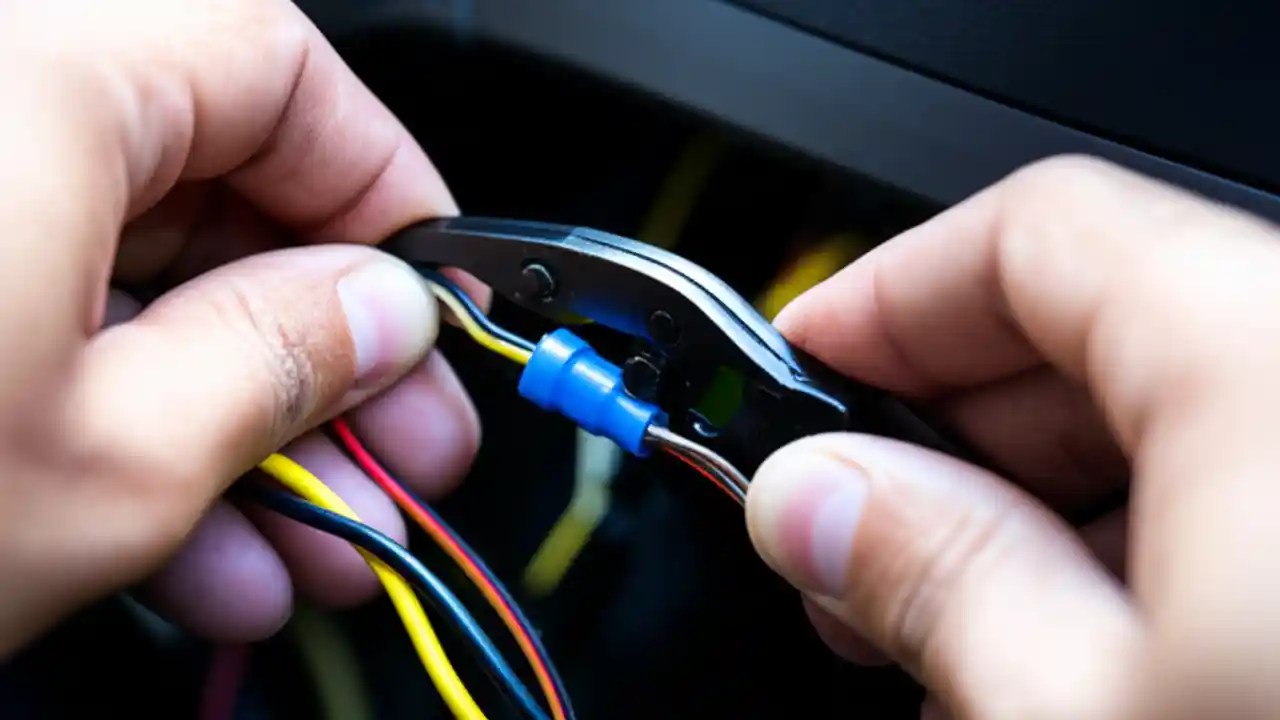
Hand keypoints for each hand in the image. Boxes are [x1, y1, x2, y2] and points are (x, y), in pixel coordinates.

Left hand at [0, 0, 479, 651]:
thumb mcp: (116, 459)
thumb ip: (284, 359)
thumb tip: (380, 315)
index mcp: (35, 73)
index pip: (278, 70)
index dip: (386, 196)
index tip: (433, 305)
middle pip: (209, 193)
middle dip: (316, 356)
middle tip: (394, 458)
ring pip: (126, 278)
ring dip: (234, 425)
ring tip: (307, 548)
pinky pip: (35, 315)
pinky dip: (119, 428)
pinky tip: (190, 552)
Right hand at [746, 156, 1279, 718]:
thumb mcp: (1084, 710)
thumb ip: (936, 576)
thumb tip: (820, 499)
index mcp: (1276, 368)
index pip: (1037, 233)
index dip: (884, 297)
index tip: (792, 370)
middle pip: (1098, 329)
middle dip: (943, 434)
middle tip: (846, 537)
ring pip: (1174, 418)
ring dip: (1033, 509)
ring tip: (949, 628)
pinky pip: (1251, 487)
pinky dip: (1145, 545)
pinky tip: (1077, 650)